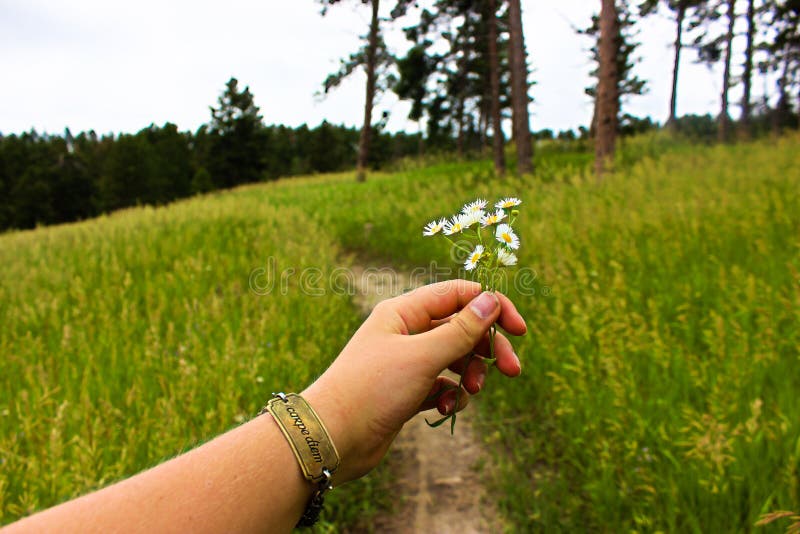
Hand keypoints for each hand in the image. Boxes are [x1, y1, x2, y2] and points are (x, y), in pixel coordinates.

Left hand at [303, 279, 526, 483]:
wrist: (332, 438)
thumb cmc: (371, 389)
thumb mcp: (422, 356)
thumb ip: (460, 330)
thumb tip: (490, 300)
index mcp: (404, 312)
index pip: (458, 295)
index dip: (491, 307)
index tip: (519, 330)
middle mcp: (405, 332)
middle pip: (461, 328)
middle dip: (488, 347)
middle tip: (511, 371)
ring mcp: (406, 363)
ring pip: (454, 358)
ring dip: (470, 373)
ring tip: (470, 392)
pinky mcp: (406, 391)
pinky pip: (442, 385)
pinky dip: (451, 395)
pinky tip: (446, 409)